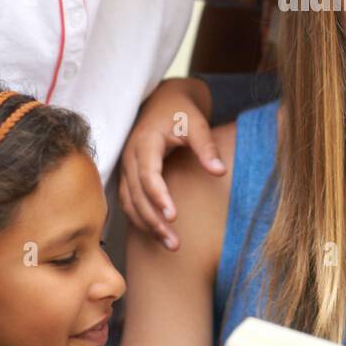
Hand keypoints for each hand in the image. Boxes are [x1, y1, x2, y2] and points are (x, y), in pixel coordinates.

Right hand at [117, 77, 223, 248]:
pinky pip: (129, 201)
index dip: (158, 196)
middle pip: (135, 195)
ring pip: (129, 202)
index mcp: (145, 142)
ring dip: (146, 225)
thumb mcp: (197, 123)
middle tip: (175, 243)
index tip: (173, 216)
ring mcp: (125, 167)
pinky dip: (140, 219)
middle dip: (153, 221)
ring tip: (170, 244)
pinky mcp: (128, 175)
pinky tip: (157, 234)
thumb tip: (220, 172)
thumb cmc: (181, 111)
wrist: (163, 100)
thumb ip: (206, 147)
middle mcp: (130, 156)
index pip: (147, 174)